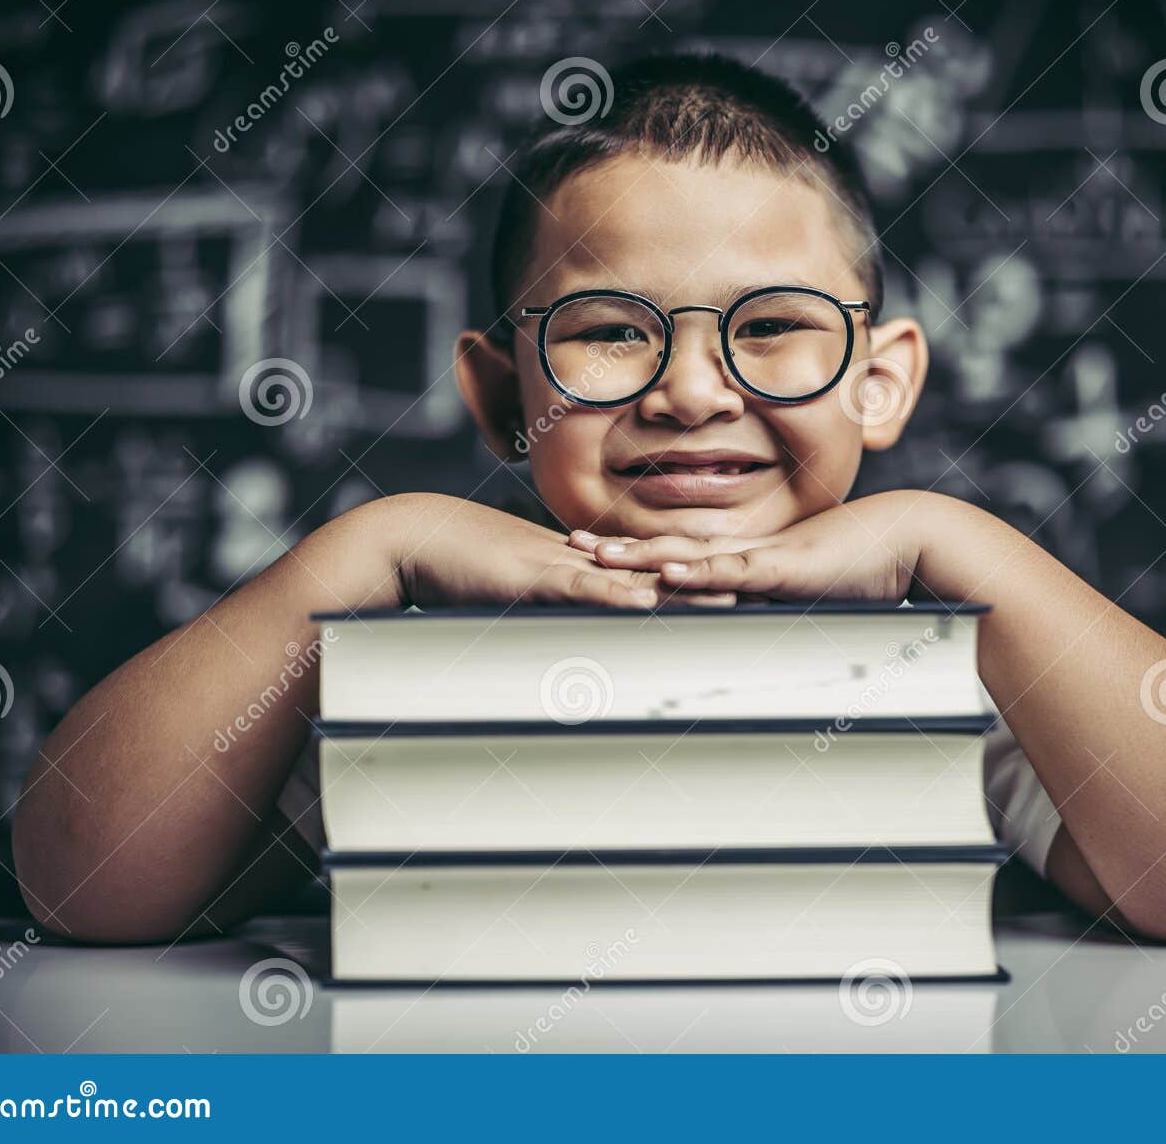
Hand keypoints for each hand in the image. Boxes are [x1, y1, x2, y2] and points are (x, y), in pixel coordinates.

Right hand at [375, 493, 731, 608]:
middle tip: (755, 591)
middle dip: (703, 582)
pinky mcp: (532, 577)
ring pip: (630, 578)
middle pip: (653, 572)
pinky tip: (645, 603)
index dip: (687, 578)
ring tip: (727, 597)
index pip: (643, 572)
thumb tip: (570, 624)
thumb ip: (545, 604)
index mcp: (577, 564)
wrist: (411, 541)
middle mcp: (578, 560)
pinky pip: (582, 587)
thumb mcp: (511, 591)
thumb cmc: (455, 568)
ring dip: (678, 588)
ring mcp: (558, 566)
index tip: (730, 585)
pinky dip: (614, 595)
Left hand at [568, 490, 940, 604]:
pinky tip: (664, 569)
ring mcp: (761, 557)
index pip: (687, 555)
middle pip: (672, 547)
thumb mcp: (817, 594)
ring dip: (640, 555)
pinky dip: (697, 571)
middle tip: (571, 545)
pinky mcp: (782, 568)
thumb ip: (788, 606)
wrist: (910, 541)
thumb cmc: (871, 568)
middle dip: (621, 549)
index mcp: (753, 558)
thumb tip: (771, 627)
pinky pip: (732, 570)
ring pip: (688, 554)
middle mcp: (748, 553)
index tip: (603, 553)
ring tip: (594, 555)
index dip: (643, 554)